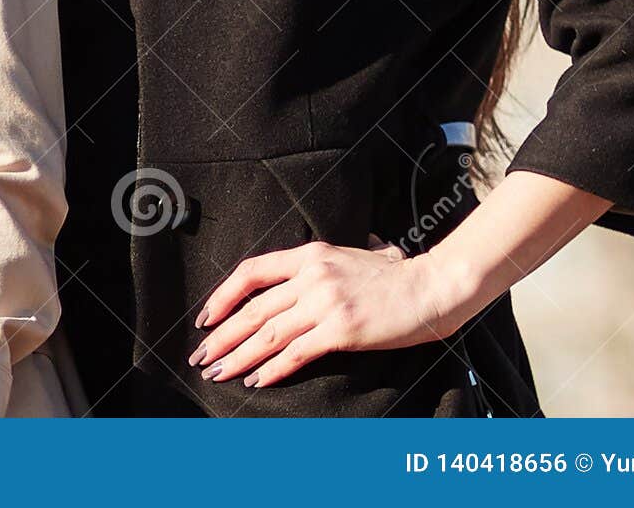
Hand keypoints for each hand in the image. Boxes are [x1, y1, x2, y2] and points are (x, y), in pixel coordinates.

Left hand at [187, 234, 468, 388]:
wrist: (432, 288)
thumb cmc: (398, 275)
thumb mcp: (355, 253)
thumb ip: (333, 258)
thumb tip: (328, 256)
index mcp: (310, 254)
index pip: (251, 272)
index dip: (223, 296)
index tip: (206, 318)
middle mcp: (311, 275)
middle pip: (253, 309)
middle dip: (222, 336)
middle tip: (201, 357)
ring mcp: (325, 302)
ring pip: (268, 333)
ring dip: (238, 356)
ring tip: (218, 372)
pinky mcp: (342, 329)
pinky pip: (297, 352)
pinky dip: (273, 369)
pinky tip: (257, 381)